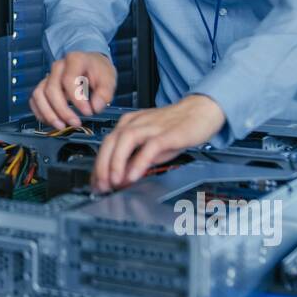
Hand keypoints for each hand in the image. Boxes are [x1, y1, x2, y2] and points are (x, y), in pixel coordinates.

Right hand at [29, 51, 116, 128]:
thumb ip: (104, 93)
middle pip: (51, 89)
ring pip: (39, 95)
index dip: (77, 99)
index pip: (69, 80)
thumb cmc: (98, 72)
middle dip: (62, 110)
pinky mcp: (43, 86)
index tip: (89, 112)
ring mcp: (48, 76)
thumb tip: (96, 107)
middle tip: (76, 123)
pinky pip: (35, 100)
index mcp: (75, 60)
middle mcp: (57, 66)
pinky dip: (41, 113)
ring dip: (48, 113)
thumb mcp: (109, 78)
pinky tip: (53, 122)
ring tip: (61, 126)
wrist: (91, 64)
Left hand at [90, 94, 226, 191]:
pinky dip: (140, 161)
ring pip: (126, 140)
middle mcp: (137, 122)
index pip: (107, 144)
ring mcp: (152, 126)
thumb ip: (136, 160)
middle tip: (101, 186)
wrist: (201, 111)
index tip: (95, 183)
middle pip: (111, 141)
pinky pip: (150, 146)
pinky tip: (134, 175)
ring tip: (114, 182)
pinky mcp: (168, 132)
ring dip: (116, 163)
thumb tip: (121, 179)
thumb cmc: (176, 128)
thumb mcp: (151, 147)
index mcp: (129, 124)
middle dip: (102, 166)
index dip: (98, 165)